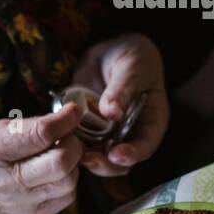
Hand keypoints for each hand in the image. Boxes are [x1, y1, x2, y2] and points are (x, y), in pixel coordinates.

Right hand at [0, 104, 84, 213]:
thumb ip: (31, 126)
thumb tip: (67, 119)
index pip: (42, 134)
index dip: (65, 120)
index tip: (72, 112)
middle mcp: (9, 181)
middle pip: (62, 163)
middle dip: (74, 144)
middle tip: (67, 137)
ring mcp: (22, 204)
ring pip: (69, 182)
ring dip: (72, 164)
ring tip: (59, 156)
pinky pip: (66, 198)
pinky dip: (67, 182)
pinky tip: (53, 175)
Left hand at [71, 33, 168, 177]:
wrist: (112, 50)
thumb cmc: (133, 57)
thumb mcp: (132, 68)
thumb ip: (123, 90)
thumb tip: (111, 113)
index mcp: (152, 121)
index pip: (146, 145)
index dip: (133, 154)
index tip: (116, 155)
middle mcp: (132, 133)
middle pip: (123, 160)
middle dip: (106, 163)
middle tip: (88, 158)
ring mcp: (111, 134)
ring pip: (101, 157)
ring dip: (87, 158)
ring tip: (72, 150)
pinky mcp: (91, 130)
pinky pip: (84, 144)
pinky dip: (74, 146)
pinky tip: (62, 140)